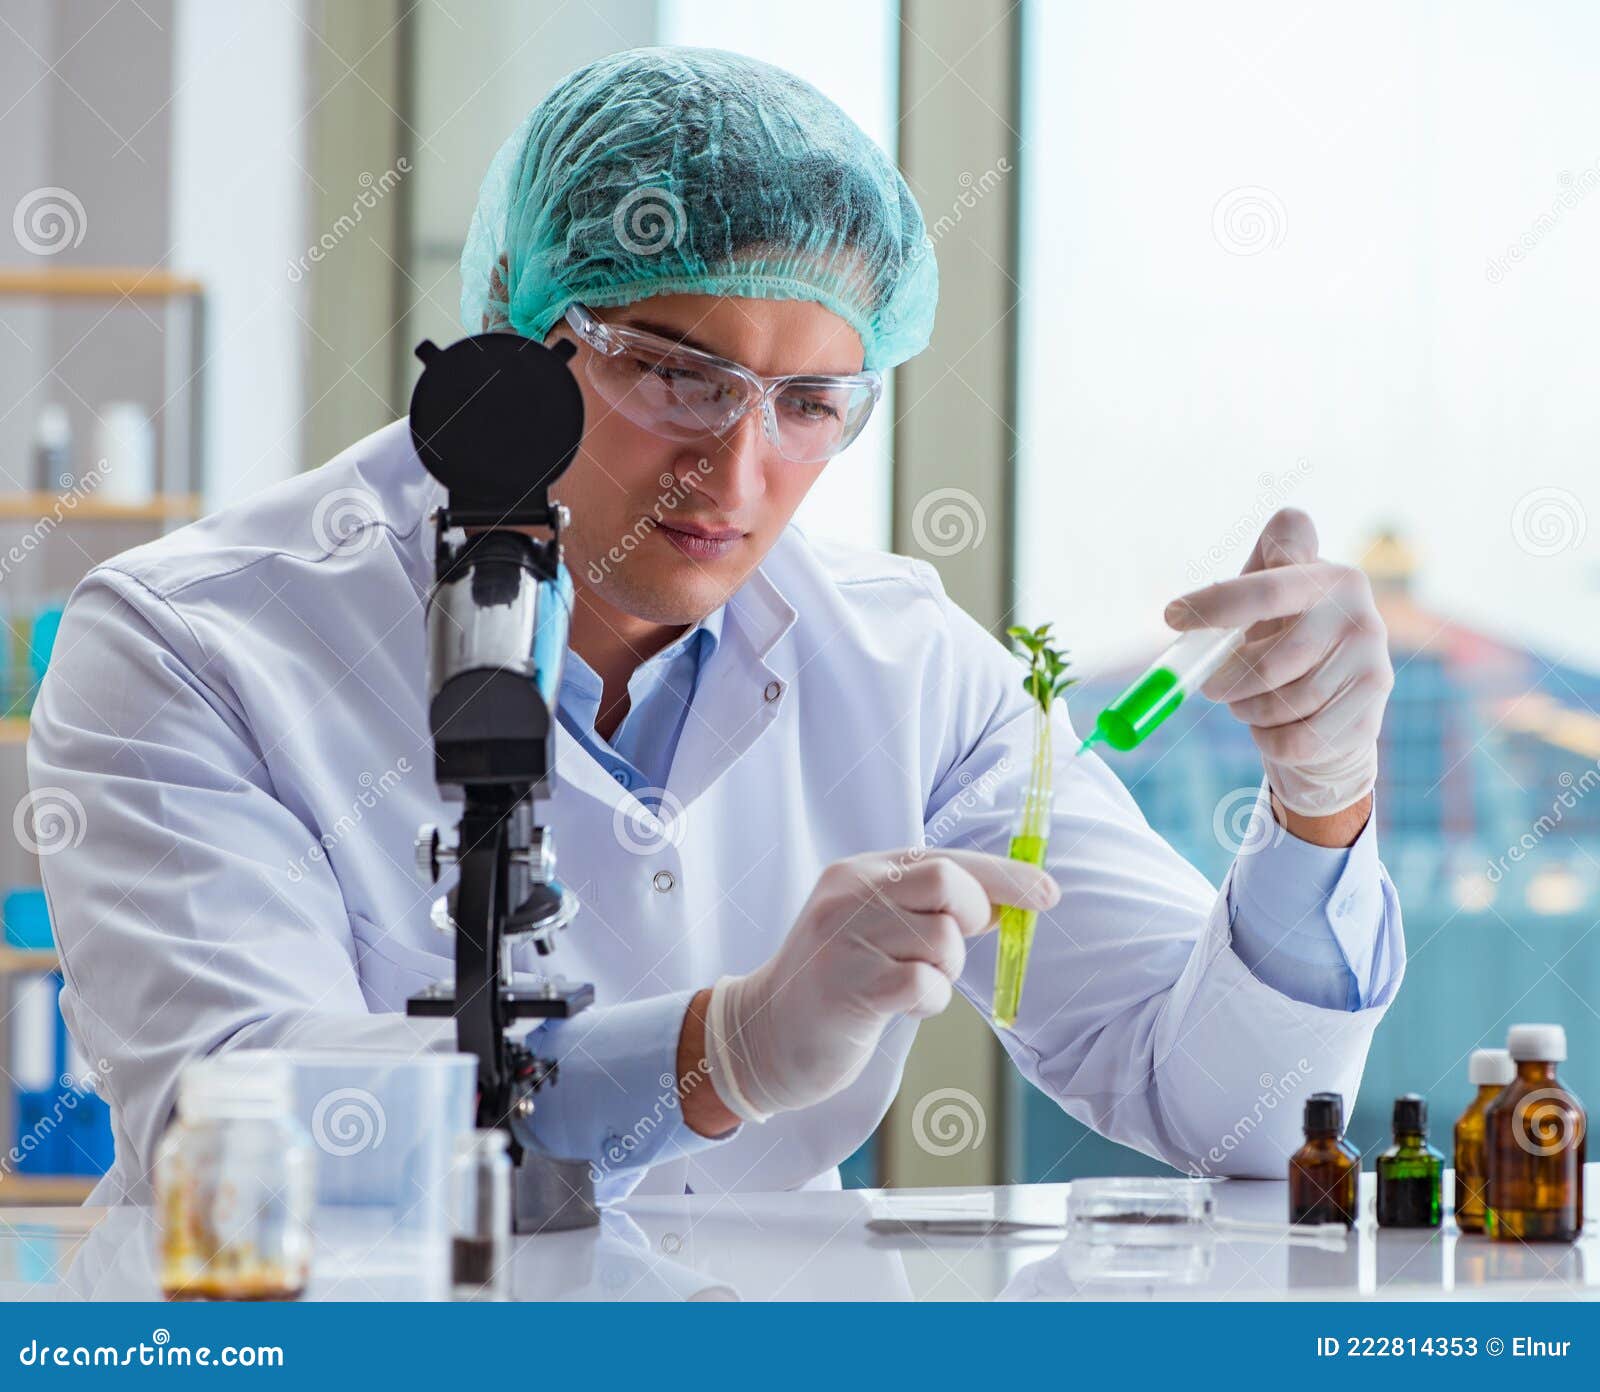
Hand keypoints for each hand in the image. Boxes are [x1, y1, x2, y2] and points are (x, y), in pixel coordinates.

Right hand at [702, 850, 1060, 1122]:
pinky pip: (925, 983)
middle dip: (973, 918)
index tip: (1047, 893)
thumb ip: (924, 909)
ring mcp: (846, 937)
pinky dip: (929, 1001)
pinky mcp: (849, 985)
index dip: (1004, 876)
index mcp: (860, 872)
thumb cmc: (833, 984)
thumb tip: (1005, 904)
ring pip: (943, 938)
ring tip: (910, 987)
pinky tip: (900, 1008)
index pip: (945, 858)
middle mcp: (851, 893)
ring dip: (945, 972)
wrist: (761, 1035)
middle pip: (949, 883)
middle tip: (951, 952)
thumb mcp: (872, 928)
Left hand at [1164, 508, 1392, 818]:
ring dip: (1246, 710)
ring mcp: (1371, 669)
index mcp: (1331, 578)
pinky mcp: (1368, 720)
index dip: (1215, 605)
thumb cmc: (1285, 640)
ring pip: (1278, 705)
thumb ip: (1240, 586)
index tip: (1173, 618)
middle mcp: (1360, 617)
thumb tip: (1178, 614)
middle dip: (1224, 681)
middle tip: (1211, 684)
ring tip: (1247, 702)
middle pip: (1265, 663)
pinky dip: (1268, 740)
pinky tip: (1273, 727)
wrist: (1336, 706)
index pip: (1264, 590)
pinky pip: (1292, 742)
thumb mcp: (1270, 599)